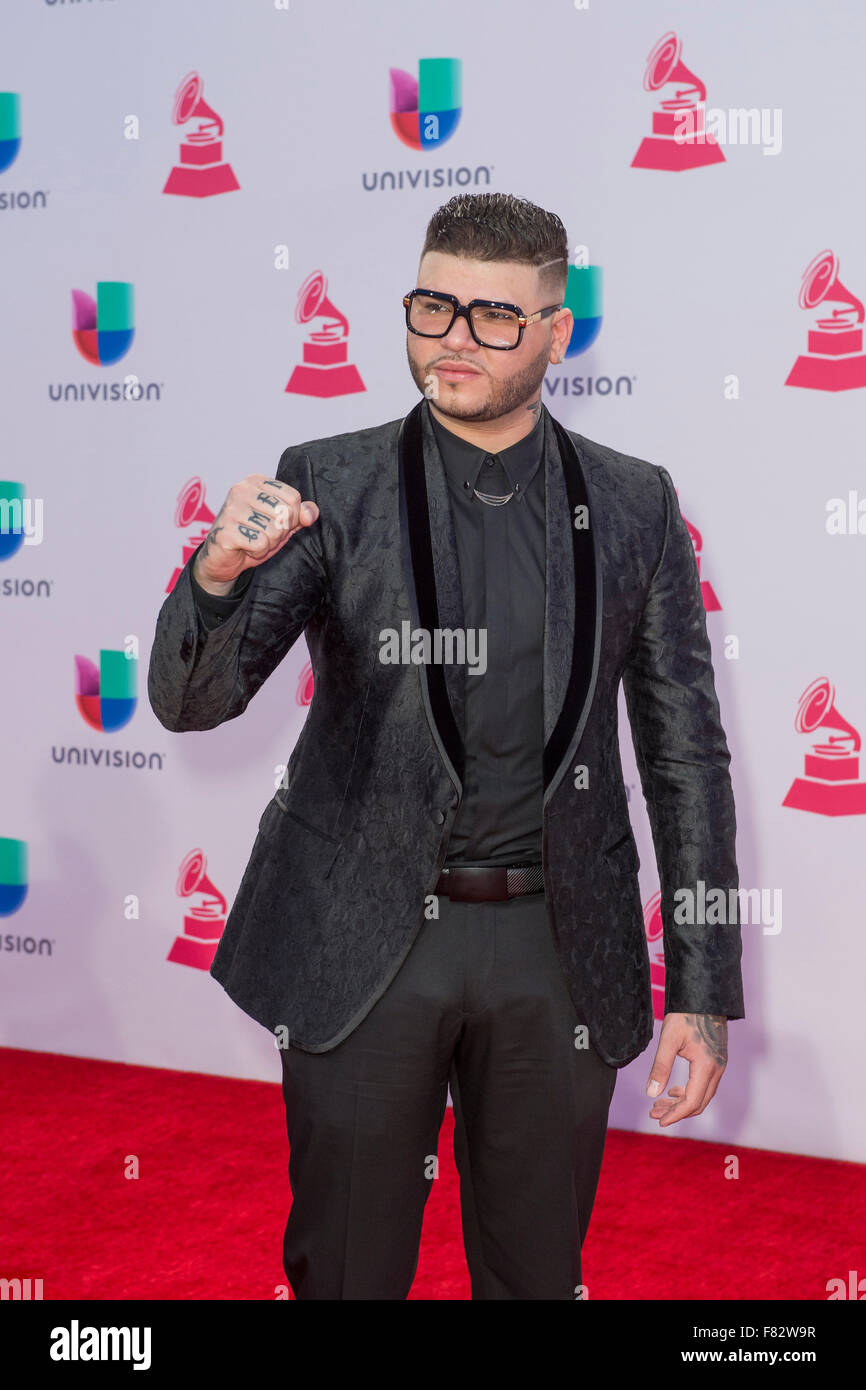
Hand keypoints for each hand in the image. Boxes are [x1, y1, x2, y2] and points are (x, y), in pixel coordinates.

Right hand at [193, 474, 318, 592]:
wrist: (222, 558)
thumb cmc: (252, 536)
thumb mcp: (280, 523)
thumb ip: (299, 515)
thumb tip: (310, 514)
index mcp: (256, 482)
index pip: (293, 498)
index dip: (291, 518)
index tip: (274, 522)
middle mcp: (241, 489)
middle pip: (285, 514)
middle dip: (279, 532)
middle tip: (261, 534)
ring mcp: (231, 509)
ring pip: (274, 530)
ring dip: (268, 543)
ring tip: (252, 540)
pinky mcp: (226, 530)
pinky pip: (260, 543)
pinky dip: (257, 551)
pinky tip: (245, 547)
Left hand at [645, 1012, 726, 1126]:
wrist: (705, 996)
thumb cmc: (686, 1014)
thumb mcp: (668, 1040)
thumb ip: (660, 1067)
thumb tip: (650, 1094)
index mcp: (706, 1066)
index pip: (692, 1102)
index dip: (675, 1114)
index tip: (659, 1121)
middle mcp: (717, 1069)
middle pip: (698, 1103)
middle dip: (676, 1111)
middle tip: (654, 1113)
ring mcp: (719, 1065)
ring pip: (702, 1095)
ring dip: (681, 1103)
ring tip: (659, 1104)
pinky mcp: (716, 1060)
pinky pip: (704, 1085)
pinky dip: (689, 1092)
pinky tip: (674, 1091)